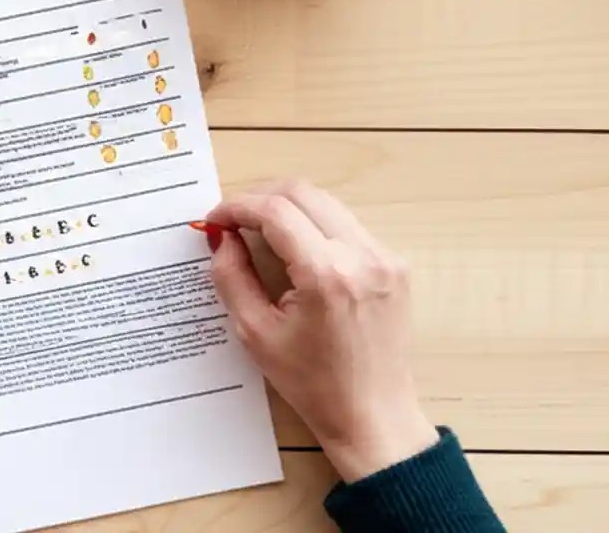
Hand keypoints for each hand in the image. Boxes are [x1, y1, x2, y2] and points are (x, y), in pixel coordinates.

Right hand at [204, 180, 437, 481]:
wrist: (374, 415)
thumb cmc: (312, 384)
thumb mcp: (255, 333)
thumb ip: (232, 276)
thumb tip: (221, 237)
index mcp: (326, 275)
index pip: (275, 211)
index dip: (236, 207)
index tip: (214, 221)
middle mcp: (362, 256)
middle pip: (302, 192)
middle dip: (260, 197)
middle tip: (233, 220)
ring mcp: (385, 256)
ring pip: (327, 202)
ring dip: (288, 207)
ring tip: (258, 231)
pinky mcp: (395, 264)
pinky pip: (347, 225)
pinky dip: (315, 225)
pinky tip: (295, 249)